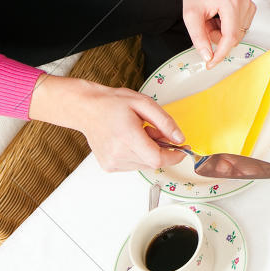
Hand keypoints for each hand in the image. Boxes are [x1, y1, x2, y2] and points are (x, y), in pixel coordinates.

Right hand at [30, 76, 186, 172]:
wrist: (87, 109)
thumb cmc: (112, 103)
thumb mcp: (144, 104)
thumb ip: (165, 122)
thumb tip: (179, 138)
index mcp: (127, 137)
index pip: (157, 158)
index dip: (174, 156)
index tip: (182, 149)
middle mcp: (118, 154)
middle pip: (153, 162)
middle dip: (160, 149)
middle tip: (152, 130)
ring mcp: (112, 162)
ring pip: (144, 165)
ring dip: (148, 152)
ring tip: (138, 133)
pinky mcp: (109, 166)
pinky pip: (133, 166)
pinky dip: (138, 155)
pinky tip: (129, 141)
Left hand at [179, 0, 254, 67]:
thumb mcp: (191, 16)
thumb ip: (199, 38)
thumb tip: (208, 56)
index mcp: (231, 4)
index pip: (230, 38)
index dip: (220, 54)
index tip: (211, 63)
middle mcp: (244, 4)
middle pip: (233, 38)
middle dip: (217, 38)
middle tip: (205, 25)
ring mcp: (249, 5)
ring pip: (236, 35)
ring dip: (221, 33)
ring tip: (211, 20)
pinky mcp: (249, 8)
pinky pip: (239, 29)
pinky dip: (226, 28)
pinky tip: (219, 18)